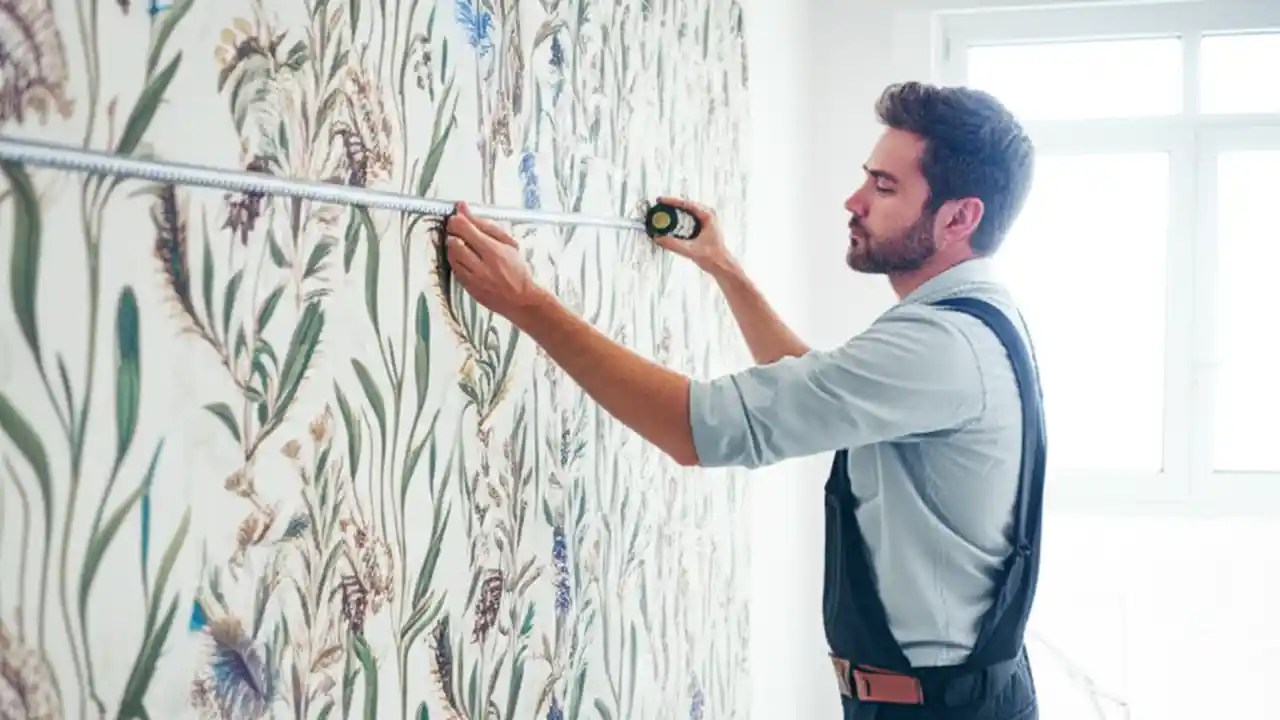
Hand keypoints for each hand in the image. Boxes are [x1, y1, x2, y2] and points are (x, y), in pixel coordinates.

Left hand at [444, 202, 542, 318]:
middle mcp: (481, 266)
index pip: (465, 229)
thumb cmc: (517, 270)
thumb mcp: (508, 243)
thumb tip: (464, 209)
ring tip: (464, 245)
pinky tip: (466, 260)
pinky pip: (454, 269)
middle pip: (454, 242)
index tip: (457, 218)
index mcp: (493, 251)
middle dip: (453, 233)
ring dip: (453, 247)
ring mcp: (472, 278)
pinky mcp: (467, 287)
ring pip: (451, 256)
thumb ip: (485, 225)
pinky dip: (457, 261)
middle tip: (459, 231)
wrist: (520, 299)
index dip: (457, 220)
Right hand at [650, 196, 735, 276]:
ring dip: (676, 209)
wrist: (721, 265)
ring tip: (663, 209)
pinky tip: (672, 219)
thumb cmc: (712, 257)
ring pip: (688, 209)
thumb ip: (673, 244)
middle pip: (687, 204)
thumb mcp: (691, 251)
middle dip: (672, 204)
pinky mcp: (705, 225)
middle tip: (659, 205)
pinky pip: (690, 215)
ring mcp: (707, 219)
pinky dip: (680, 216)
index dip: (672, 201)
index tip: (660, 200)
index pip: (687, 204)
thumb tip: (658, 238)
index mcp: (707, 216)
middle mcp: (708, 214)